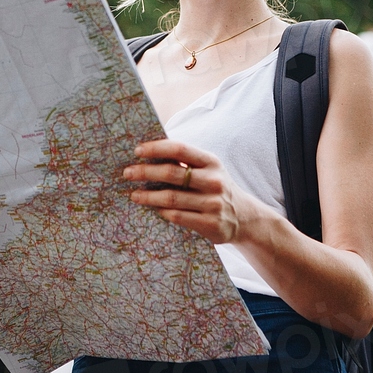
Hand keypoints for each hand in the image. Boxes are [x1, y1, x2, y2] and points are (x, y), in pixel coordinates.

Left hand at [123, 139, 253, 244]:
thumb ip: (186, 162)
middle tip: (128, 173)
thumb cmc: (216, 188)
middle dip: (145, 172)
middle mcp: (213, 181)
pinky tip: (153, 209)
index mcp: (211, 162)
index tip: (137, 151)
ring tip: (134, 195)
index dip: (156, 148)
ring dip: (148, 196)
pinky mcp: (210, 224)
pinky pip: (178, 216)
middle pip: (172, 173)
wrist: (244, 217)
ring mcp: (212, 203)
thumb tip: (149, 154)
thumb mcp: (208, 169)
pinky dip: (162, 212)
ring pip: (171, 198)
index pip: (180, 149)